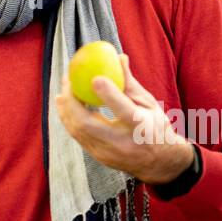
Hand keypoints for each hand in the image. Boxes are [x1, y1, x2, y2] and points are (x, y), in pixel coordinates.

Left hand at [56, 53, 194, 184]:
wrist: (159, 163)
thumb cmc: (156, 127)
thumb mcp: (149, 104)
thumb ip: (130, 83)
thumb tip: (118, 57)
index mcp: (141, 128)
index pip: (124, 111)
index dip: (108, 94)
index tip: (95, 77)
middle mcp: (123, 144)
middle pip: (89, 125)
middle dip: (72, 101)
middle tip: (67, 81)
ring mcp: (109, 154)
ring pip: (78, 132)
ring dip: (66, 110)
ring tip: (62, 92)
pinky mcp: (100, 158)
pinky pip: (79, 137)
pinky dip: (70, 120)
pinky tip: (67, 107)